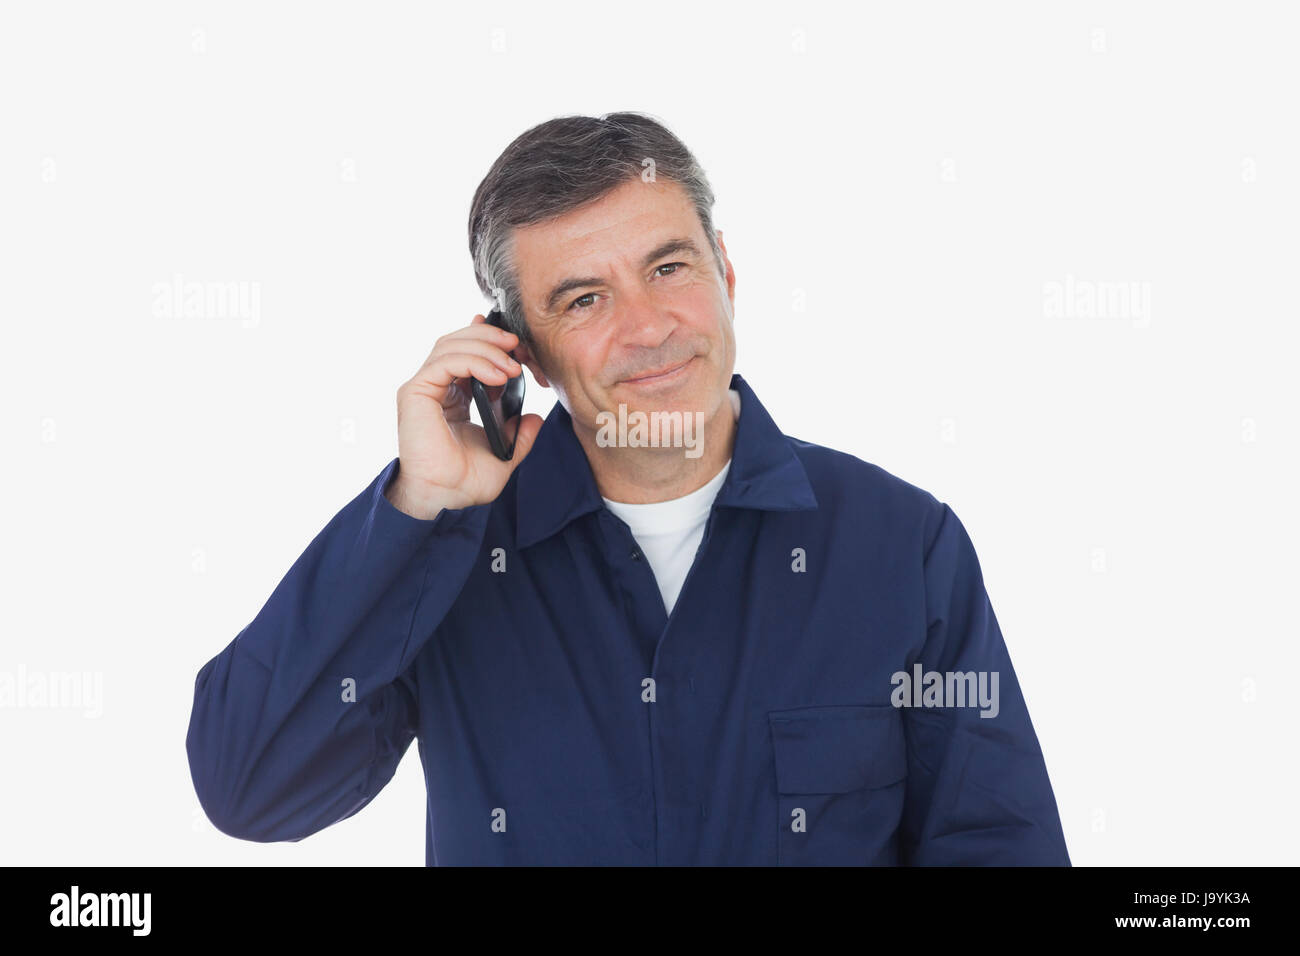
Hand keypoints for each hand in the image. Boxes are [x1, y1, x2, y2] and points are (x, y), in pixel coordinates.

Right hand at [386, 313, 542, 518]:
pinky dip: (475, 362)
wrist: (444, 499)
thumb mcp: (503, 455)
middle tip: (517, 346)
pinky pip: (446, 362)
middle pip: (457, 342)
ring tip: (512, 365)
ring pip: (451, 346)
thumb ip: (519, 436)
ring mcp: (423, 389)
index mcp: (451, 399)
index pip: (465, 355)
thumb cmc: (464, 483)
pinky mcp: (416, 393)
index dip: (488, 342)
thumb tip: (535, 418)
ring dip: (486, 348)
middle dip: (490, 338)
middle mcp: (434, 389)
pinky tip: (498, 376)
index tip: (516, 345)